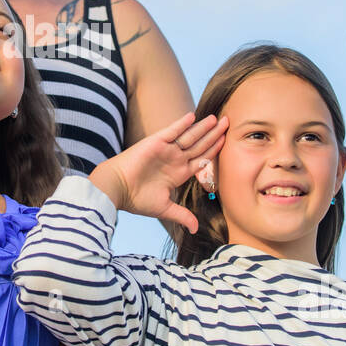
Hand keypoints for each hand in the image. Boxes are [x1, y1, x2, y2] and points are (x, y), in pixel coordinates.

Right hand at [91, 111, 227, 232]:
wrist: (117, 190)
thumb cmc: (137, 200)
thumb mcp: (164, 209)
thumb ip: (182, 215)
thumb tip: (196, 230)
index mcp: (178, 173)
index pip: (201, 159)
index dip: (214, 151)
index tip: (227, 142)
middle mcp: (174, 159)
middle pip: (200, 145)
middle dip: (214, 135)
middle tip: (228, 122)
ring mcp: (166, 150)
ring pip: (190, 137)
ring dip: (203, 127)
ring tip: (217, 118)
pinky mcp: (155, 143)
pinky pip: (172, 131)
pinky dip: (182, 124)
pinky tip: (193, 116)